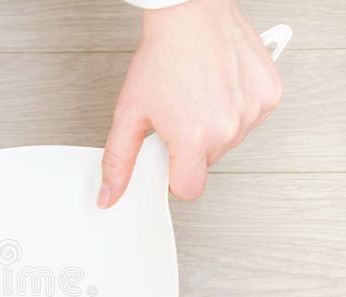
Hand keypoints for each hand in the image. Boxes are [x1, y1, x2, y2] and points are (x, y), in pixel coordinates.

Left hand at [98, 0, 282, 207]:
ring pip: (229, 141)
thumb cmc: (162, 57)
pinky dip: (235, 108)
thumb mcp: (128, 114)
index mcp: (194, 139)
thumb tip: (109, 196)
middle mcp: (228, 128)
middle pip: (207, 163)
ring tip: (197, 96)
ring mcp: (253, 112)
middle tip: (177, 115)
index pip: (189, 189)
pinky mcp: (270, 95)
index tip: (168, 157)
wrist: (191, 14)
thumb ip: (118, 161)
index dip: (175, 176)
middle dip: (191, 146)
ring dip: (214, 127)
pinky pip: (250, 119)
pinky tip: (218, 87)